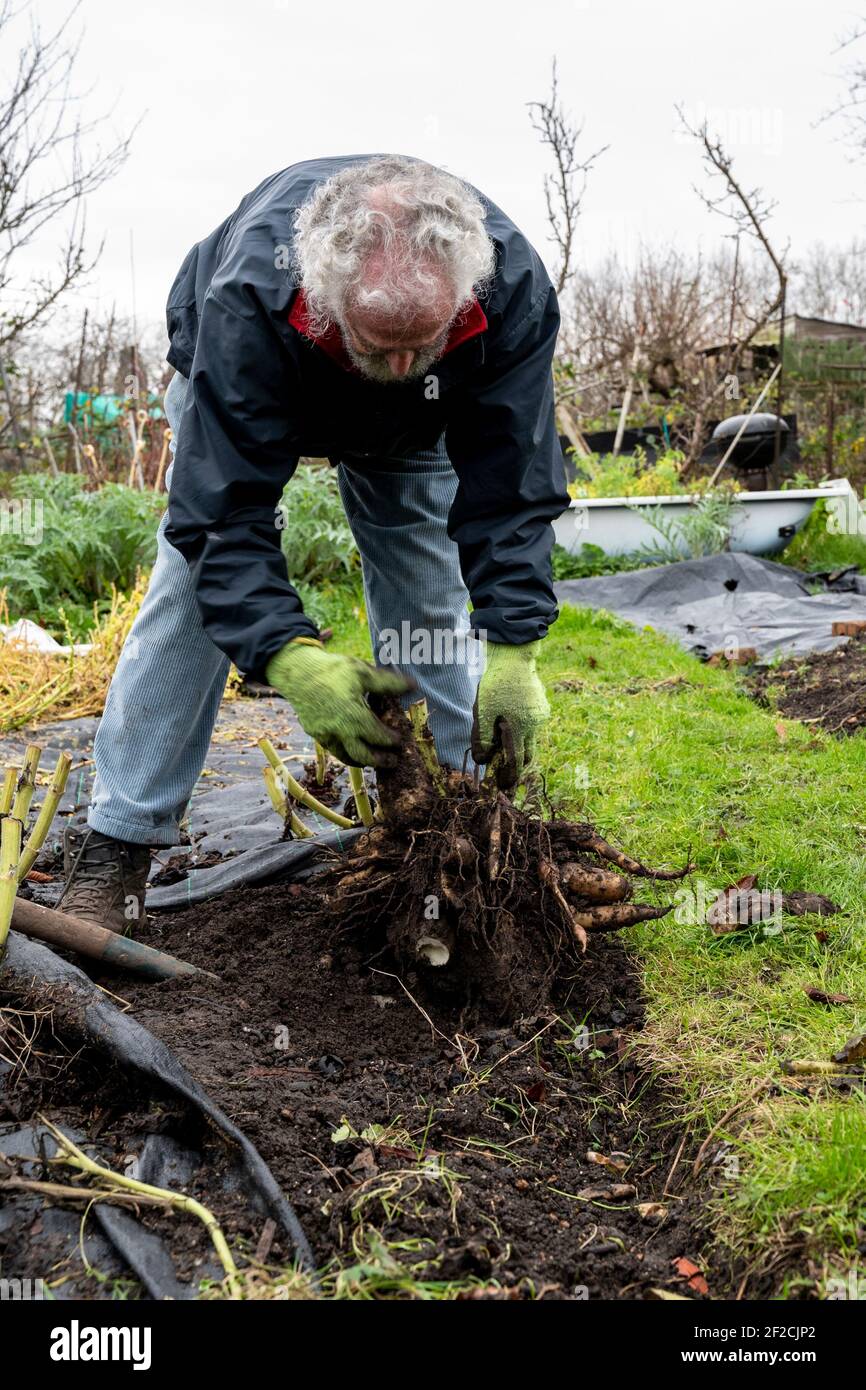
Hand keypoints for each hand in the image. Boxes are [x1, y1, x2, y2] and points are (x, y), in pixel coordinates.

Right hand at [266, 641, 413, 765]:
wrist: (297, 671)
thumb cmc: (332, 670)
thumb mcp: (363, 673)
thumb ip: (389, 683)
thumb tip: (413, 686)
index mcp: (354, 716)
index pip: (378, 736)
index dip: (391, 741)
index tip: (400, 741)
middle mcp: (339, 730)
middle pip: (363, 756)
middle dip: (379, 761)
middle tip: (392, 762)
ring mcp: (325, 734)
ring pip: (345, 757)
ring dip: (361, 761)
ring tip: (372, 759)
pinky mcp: (315, 733)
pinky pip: (333, 749)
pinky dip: (345, 752)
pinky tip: (351, 746)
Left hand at [471, 640, 548, 787]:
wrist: (515, 657)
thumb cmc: (496, 683)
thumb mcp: (483, 710)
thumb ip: (483, 737)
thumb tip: (482, 761)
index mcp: (520, 728)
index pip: (516, 761)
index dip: (509, 776)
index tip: (504, 788)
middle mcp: (534, 726)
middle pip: (527, 754)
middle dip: (518, 767)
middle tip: (505, 775)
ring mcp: (541, 716)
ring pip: (531, 739)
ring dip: (519, 747)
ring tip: (505, 748)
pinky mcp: (542, 706)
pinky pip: (532, 725)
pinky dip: (523, 730)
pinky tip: (510, 721)